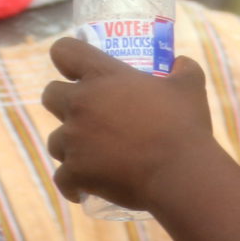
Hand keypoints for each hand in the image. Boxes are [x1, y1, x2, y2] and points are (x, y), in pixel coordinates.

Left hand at [42, 38, 215, 211]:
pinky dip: (72, 185)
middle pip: (50, 95)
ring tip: (92, 157)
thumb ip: (184, 70)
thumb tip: (181, 62)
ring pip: (54, 141)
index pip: (64, 50)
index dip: (66, 58)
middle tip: (88, 116)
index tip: (75, 70)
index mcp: (103, 76)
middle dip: (63, 104)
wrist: (180, 173)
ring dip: (69, 146)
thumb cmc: (184, 126)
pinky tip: (84, 190)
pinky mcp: (75, 172)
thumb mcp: (190, 88)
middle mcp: (80, 104)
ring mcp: (74, 139)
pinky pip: (61, 179)